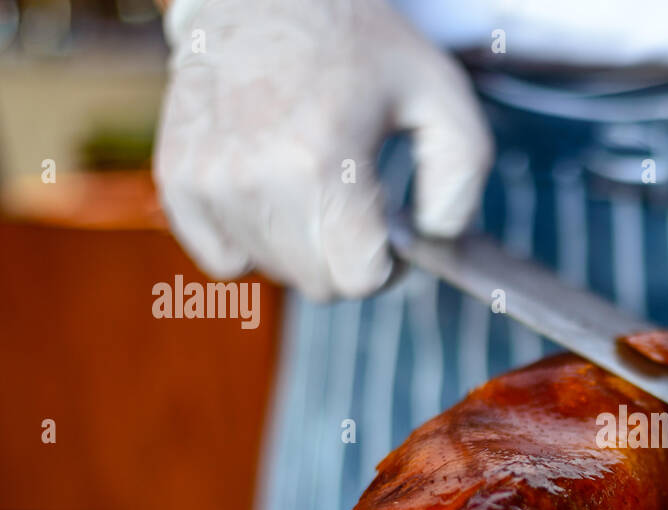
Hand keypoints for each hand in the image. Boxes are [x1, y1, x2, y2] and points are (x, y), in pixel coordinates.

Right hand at [155, 0, 492, 299]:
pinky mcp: (178, 178)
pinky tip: (270, 195)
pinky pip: (223, 258)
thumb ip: (461, 177)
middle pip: (317, 284)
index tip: (389, 233)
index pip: (358, 279)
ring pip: (273, 271)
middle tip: (354, 206)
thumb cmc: (353, 41)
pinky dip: (251, 240)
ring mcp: (208, 180)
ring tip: (312, 186)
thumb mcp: (439, 93)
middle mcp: (255, 178)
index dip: (387, 265)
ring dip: (301, 247)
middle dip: (346, 257)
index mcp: (321, 161)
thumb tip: (436, 236)